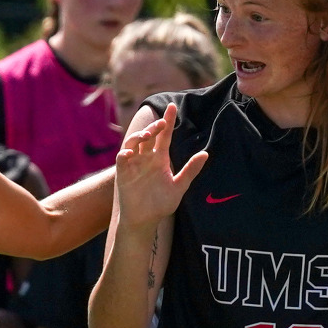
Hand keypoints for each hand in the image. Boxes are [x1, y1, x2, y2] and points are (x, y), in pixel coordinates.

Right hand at [115, 102, 208, 230]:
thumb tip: (205, 153)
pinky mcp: (123, 173)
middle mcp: (146, 158)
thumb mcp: (179, 186)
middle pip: (149, 135)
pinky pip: (122, 158)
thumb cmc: (161, 204)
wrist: (145, 220)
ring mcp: (134, 164)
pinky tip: (131, 152)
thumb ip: (191, 170)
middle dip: (154, 126)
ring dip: (139, 135)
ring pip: (134, 142)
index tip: (172, 107)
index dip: (168, 121)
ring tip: (148, 135)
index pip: (164, 135)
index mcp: (160, 159)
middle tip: (162, 123)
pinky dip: (125, 152)